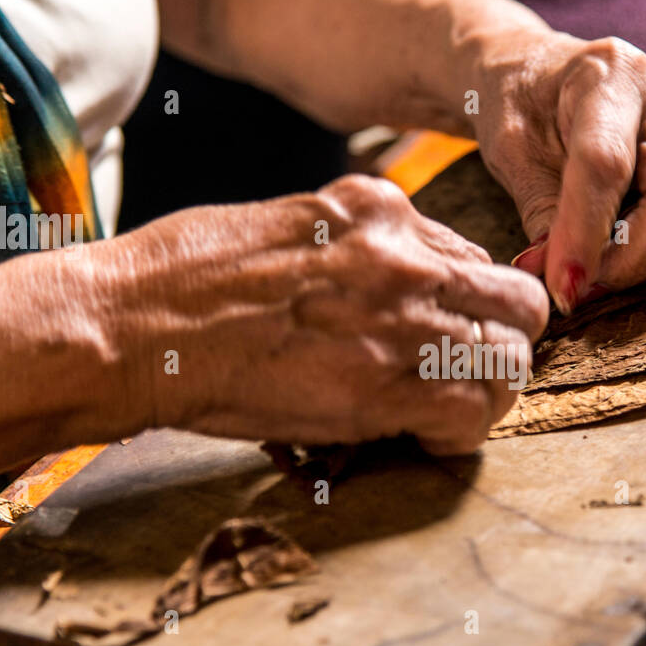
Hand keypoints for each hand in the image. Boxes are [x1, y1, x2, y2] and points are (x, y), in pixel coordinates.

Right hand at [108, 175, 549, 453]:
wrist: (130, 324)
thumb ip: (348, 248)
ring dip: (490, 391)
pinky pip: (472, 412)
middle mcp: (405, 253)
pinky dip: (462, 433)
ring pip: (510, 358)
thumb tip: (379, 284)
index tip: (447, 333)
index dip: (466, 304)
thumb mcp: (281, 227)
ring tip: (451, 412)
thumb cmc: (181, 280)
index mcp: (377, 208)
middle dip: (504, 341)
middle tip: (471, 374)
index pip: (471, 256)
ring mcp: (401, 314)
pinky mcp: (384, 382)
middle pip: (515, 300)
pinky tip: (427, 437)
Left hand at [474, 33, 645, 312]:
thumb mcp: (512, 154)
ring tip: (621, 269)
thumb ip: (543, 216)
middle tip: (591, 285)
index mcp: (607, 76)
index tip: (566, 288)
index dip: (586, 235)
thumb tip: (569, 284)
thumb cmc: (523, 109)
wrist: (545, 80)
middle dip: (639, 258)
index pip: (606, 163)